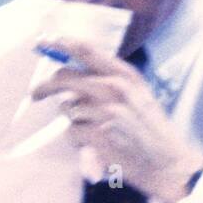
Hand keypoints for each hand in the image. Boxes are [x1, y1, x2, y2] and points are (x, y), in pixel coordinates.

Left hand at [30, 38, 202, 202]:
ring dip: (73, 119)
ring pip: (66, 107)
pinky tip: (96, 144)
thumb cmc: (150, 129)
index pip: (86, 50)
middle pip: (63, 77)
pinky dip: (77, 139)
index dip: (61, 43)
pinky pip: (70, 132)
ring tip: (95, 130)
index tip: (44, 41)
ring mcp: (104, 111)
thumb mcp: (138, 94)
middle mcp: (113, 88)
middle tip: (35, 94)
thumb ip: (108, 80)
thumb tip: (72, 74)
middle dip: (44, 87)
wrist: (166, 162)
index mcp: (125, 74)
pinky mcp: (96, 134)